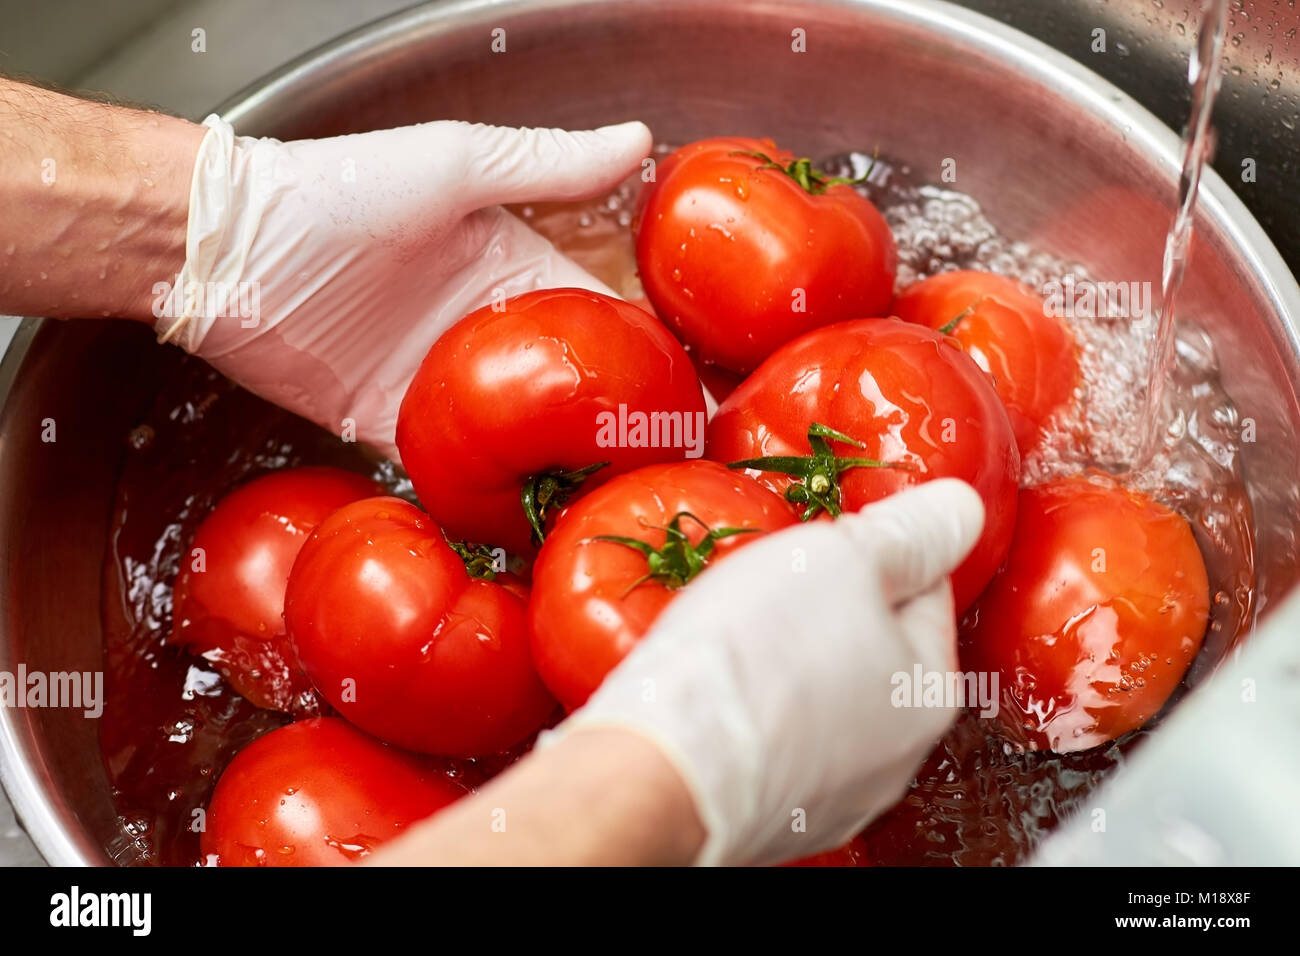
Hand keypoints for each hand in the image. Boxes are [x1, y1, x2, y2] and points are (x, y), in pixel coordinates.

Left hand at [155, 115, 652, 458]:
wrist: (226, 252)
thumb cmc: (336, 194)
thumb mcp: (453, 167)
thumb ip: (545, 166)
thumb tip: (638, 141)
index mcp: (507, 269)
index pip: (593, 315)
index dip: (639, 352)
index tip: (685, 394)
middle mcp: (480, 330)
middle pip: (560, 385)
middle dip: (608, 424)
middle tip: (660, 468)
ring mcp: (438, 383)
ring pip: (515, 435)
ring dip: (554, 466)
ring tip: (607, 504)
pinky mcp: (391, 426)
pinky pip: (450, 467)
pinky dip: (485, 492)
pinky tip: (528, 519)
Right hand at [544, 478, 985, 865]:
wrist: (660, 768)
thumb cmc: (751, 660)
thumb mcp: (842, 560)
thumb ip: (911, 531)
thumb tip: (962, 508)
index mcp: (927, 693)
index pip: (926, 593)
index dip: (876, 551)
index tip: (829, 538)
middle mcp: (894, 758)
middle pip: (874, 650)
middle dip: (830, 610)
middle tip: (776, 583)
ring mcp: (834, 797)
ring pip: (823, 700)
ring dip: (790, 664)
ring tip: (737, 635)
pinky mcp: (772, 819)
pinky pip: (774, 744)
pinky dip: (754, 715)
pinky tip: (719, 693)